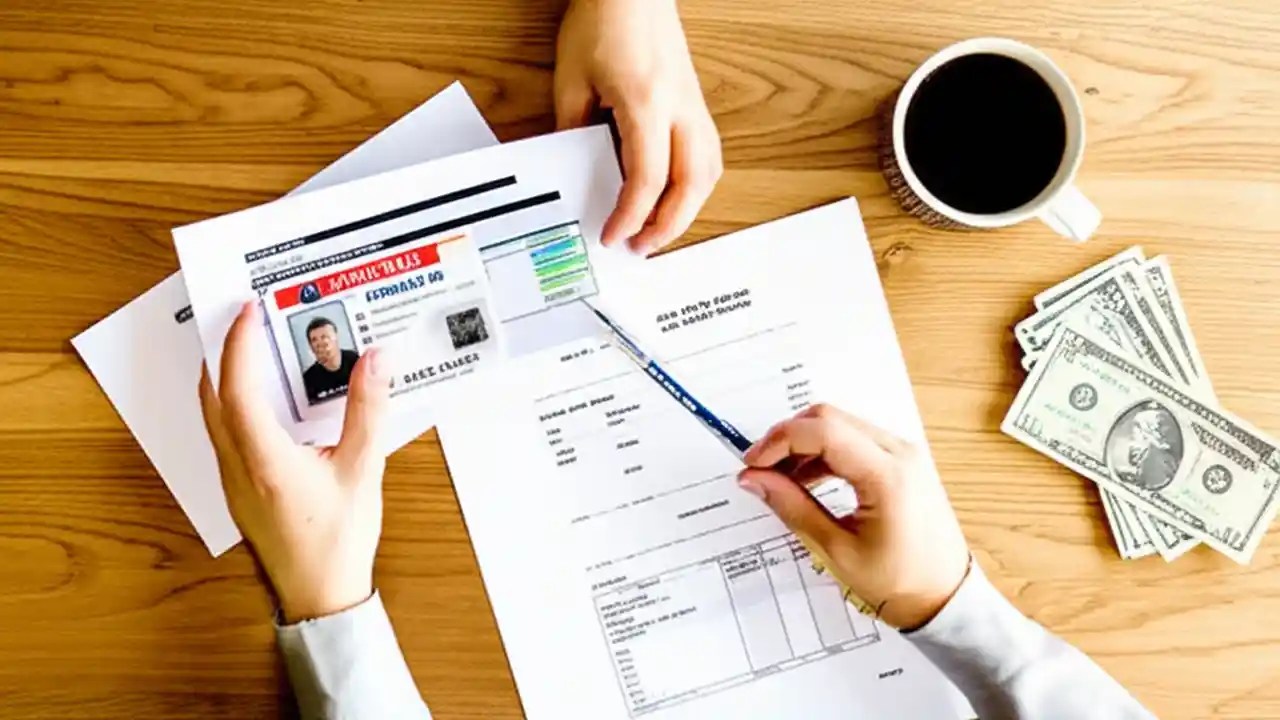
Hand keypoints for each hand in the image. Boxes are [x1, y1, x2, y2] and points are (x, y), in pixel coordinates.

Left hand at [199, 301, 390, 623]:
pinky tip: (262, 398)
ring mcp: (232, 479)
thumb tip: (374, 361)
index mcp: (265, 460)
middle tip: (241, 317)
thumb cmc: (339, 541)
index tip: (249, 310)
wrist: (321, 594)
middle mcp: (238, 466)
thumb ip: (368, 411)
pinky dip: (233, 403)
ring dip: (224, 377)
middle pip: (212, 396)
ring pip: (213, 415)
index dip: (240, 344)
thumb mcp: (363, 470)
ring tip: (249, 347)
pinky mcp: (239, 489)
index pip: (239, 387)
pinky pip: (225, 433)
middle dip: (221, 351)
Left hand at [555, 0, 722, 253]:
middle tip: (641, 247)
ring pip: (708, 173)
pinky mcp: (697, 102)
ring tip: (658, 229)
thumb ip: (572, 129)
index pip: (647, 179)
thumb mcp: (571, 79)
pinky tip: (676, 195)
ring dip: (688, 209)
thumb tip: (574, 172)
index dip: (630, 216)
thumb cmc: (605, 19)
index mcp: (647, 102)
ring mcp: (695, 104)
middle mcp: (680, 107)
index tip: (612, 236)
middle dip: (668, 226)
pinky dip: (695, 185)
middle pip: (691, 185)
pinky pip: (709, 155)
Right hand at [739, 404, 970, 629]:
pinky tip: (807, 481)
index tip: (752, 464)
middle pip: (829, 418)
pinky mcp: (903, 462)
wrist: (946, 597)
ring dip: (805, 445)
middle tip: (761, 470)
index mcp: (887, 474)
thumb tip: (754, 479)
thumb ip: (792, 507)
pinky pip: (856, 441)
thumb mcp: (837, 549)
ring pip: (841, 426)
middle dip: (788, 438)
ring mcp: (905, 454)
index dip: (779, 441)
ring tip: (780, 480)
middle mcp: (900, 453)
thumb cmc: (900, 582)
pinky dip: (825, 453)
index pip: (821, 431)